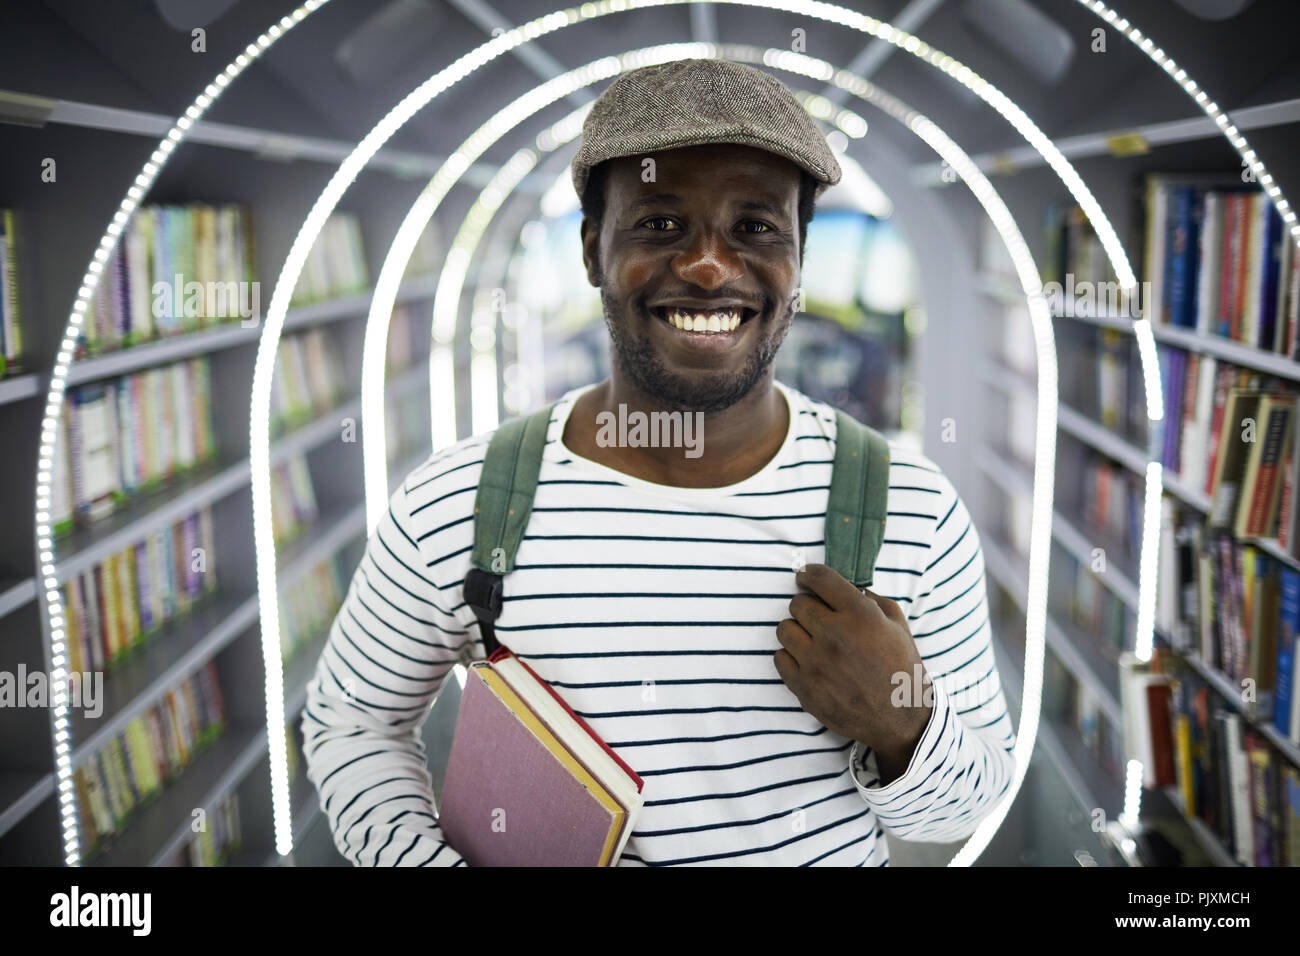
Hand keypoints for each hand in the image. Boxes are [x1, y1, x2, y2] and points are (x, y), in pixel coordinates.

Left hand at [774, 563, 932, 784]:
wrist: (901, 718)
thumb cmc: (901, 667)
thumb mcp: (897, 624)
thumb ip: (870, 599)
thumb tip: (844, 587)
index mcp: (860, 616)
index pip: (820, 579)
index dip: (809, 573)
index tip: (805, 576)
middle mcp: (834, 636)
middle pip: (797, 604)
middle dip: (807, 606)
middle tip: (817, 616)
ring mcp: (816, 663)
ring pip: (784, 629)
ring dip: (796, 630)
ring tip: (812, 640)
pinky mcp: (804, 688)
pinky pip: (779, 658)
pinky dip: (791, 657)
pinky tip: (807, 661)